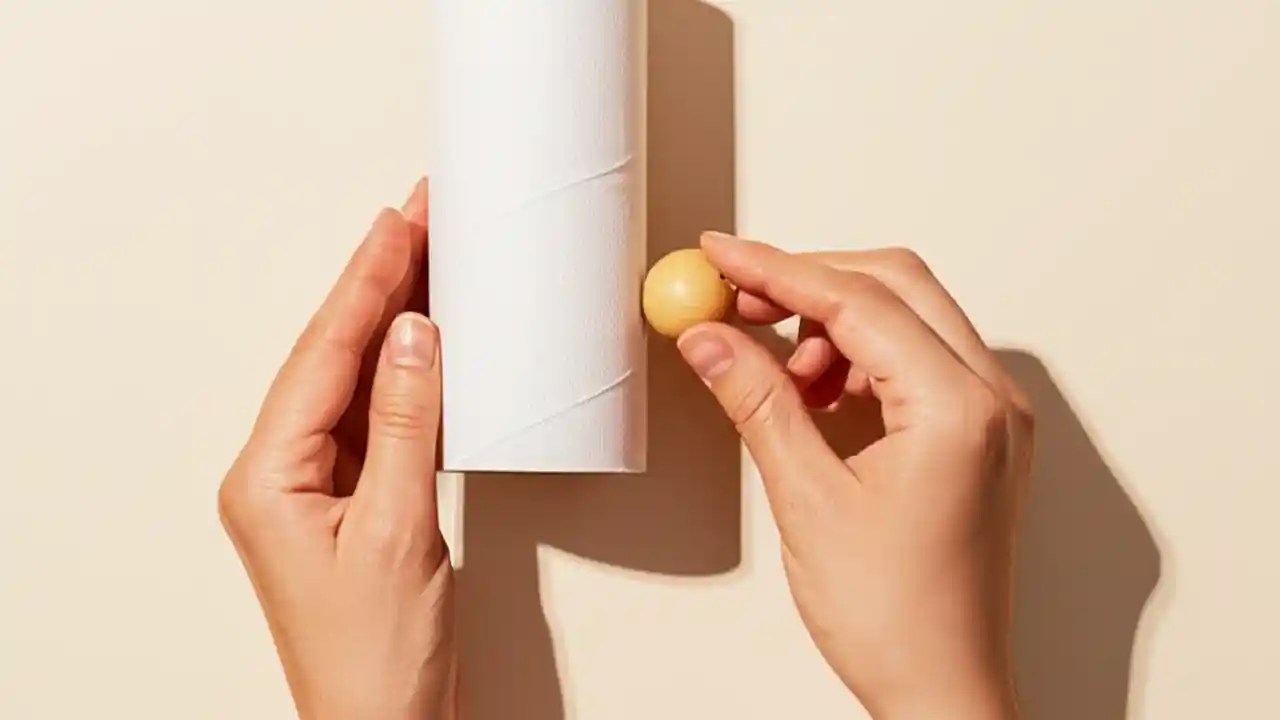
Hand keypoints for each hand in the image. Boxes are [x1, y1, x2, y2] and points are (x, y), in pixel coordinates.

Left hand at [218, 180, 457, 719]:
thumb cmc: (376, 655)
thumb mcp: (398, 530)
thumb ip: (404, 424)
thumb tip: (413, 336)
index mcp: (269, 476)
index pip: (321, 356)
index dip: (364, 283)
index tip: (398, 222)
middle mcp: (280, 472)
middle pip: (330, 354)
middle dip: (375, 282)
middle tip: (418, 217)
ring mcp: (314, 484)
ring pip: (353, 378)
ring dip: (391, 317)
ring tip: (427, 255)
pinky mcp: (351, 496)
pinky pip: (376, 413)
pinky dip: (406, 370)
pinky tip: (429, 338)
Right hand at [678, 233, 1032, 719]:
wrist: (943, 689)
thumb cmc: (896, 619)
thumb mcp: (808, 500)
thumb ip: (757, 403)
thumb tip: (710, 339)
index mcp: (959, 409)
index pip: (857, 300)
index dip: (777, 270)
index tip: (722, 257)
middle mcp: (991, 399)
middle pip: (894, 286)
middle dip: (807, 284)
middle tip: (735, 299)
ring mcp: (991, 416)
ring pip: (907, 317)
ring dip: (834, 325)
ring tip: (776, 369)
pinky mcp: (977, 435)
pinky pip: (917, 360)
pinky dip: (860, 359)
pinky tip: (816, 394)